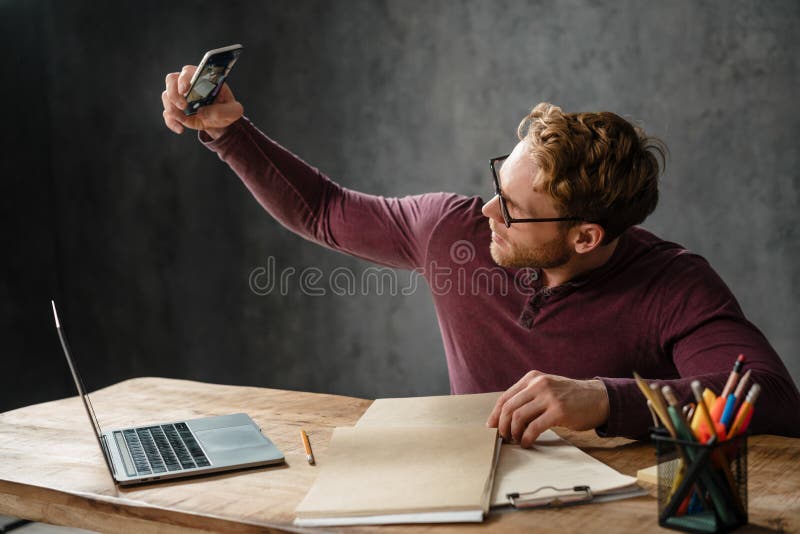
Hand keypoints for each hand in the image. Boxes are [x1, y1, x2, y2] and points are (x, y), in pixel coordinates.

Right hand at [161, 65, 243, 138]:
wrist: (220, 121)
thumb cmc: (227, 109)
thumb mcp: (234, 111)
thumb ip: (223, 111)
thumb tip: (202, 112)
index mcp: (202, 78)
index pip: (188, 71)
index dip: (184, 79)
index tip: (184, 89)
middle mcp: (188, 84)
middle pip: (171, 80)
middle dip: (174, 94)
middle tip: (183, 106)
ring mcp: (180, 96)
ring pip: (166, 96)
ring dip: (172, 109)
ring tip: (184, 121)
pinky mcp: (176, 110)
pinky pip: (166, 113)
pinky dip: (171, 122)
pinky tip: (180, 129)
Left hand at [486, 371, 609, 447]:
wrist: (599, 398)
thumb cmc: (570, 397)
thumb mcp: (546, 388)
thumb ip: (528, 397)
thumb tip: (504, 417)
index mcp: (532, 378)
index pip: (505, 397)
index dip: (495, 414)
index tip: (491, 427)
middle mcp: (538, 384)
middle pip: (509, 407)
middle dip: (502, 426)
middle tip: (504, 437)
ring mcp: (549, 397)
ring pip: (519, 417)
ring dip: (514, 433)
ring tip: (516, 440)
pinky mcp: (558, 411)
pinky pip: (534, 428)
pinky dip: (527, 438)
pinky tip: (528, 443)